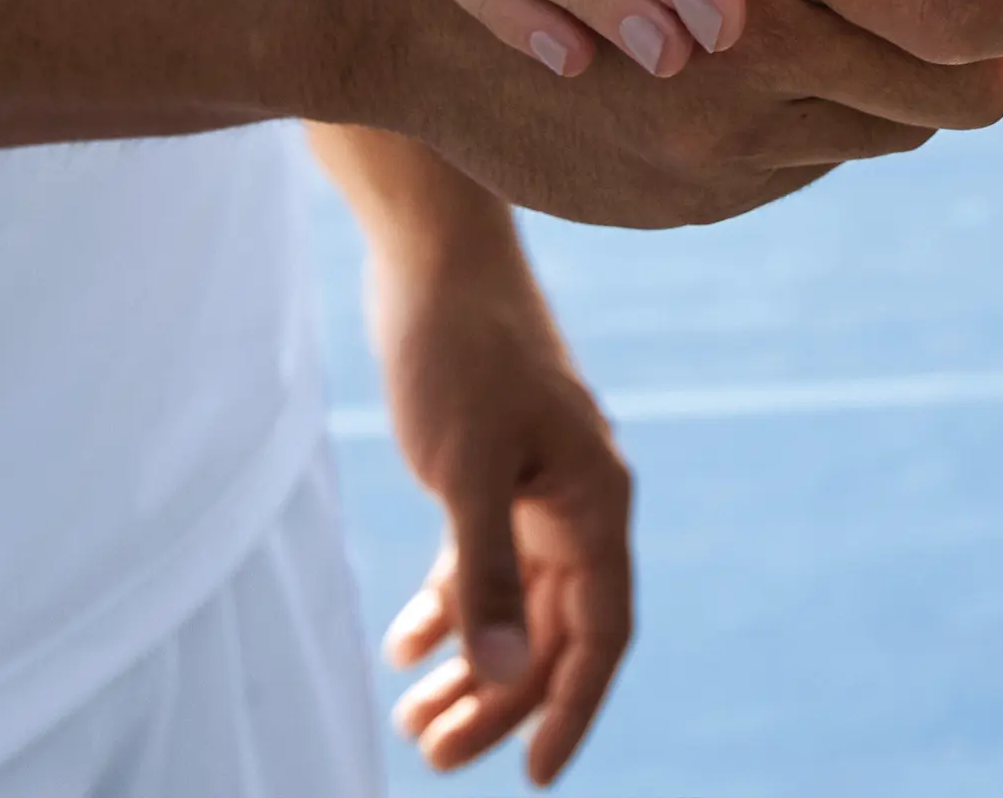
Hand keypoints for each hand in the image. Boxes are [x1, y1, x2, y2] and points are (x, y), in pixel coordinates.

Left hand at [369, 203, 629, 785]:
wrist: (434, 256)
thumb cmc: (458, 351)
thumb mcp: (463, 468)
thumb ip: (480, 572)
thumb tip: (493, 673)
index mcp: (594, 499)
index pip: (601, 631)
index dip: (572, 708)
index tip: (533, 778)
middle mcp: (576, 499)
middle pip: (550, 629)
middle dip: (498, 700)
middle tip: (430, 755)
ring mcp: (533, 484)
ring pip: (513, 603)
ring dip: (469, 665)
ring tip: (411, 722)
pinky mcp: (489, 467)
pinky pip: (480, 562)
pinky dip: (446, 608)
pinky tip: (401, 645)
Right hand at [389, 0, 1002, 225]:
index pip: (958, 0)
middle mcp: (751, 38)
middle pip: (964, 93)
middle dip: (985, 45)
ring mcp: (721, 134)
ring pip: (903, 130)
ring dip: (901, 78)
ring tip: (849, 6)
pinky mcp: (698, 198)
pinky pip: (824, 161)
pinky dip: (824, 114)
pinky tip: (765, 53)